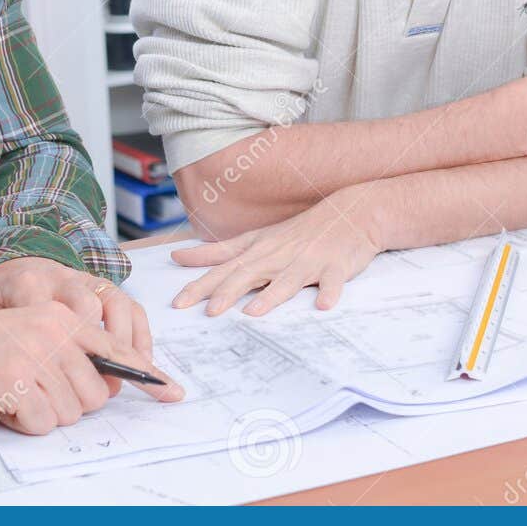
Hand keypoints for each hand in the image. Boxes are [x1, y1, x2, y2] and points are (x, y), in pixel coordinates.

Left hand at [0, 256, 154, 362]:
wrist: (15, 264)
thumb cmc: (1, 297)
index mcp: (27, 283)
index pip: (45, 309)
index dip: (56, 345)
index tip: (59, 377)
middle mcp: (62, 277)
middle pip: (86, 304)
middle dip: (95, 346)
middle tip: (100, 384)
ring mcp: (87, 281)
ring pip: (115, 302)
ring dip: (126, 340)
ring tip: (135, 374)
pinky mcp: (104, 288)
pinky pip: (131, 305)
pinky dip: (140, 334)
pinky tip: (143, 361)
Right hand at [0, 302, 182, 435]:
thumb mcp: (33, 334)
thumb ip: (72, 350)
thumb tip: (111, 384)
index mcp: (62, 315)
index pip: (115, 348)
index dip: (145, 375)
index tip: (171, 391)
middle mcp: (52, 331)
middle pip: (95, 393)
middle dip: (71, 404)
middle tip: (36, 393)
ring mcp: (33, 355)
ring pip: (70, 412)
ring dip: (43, 415)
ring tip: (15, 393)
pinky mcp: (13, 381)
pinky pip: (42, 424)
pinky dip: (24, 424)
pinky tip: (3, 404)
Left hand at [170, 192, 381, 316]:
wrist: (349, 213)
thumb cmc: (297, 232)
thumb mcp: (254, 238)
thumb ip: (217, 251)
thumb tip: (178, 257)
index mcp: (257, 249)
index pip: (223, 268)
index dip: (200, 284)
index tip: (177, 303)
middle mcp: (278, 255)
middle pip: (249, 274)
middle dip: (228, 292)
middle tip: (209, 312)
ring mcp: (307, 261)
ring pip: (287, 280)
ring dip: (271, 295)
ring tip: (253, 312)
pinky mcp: (335, 267)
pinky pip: (332, 282)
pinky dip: (329, 292)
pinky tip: (323, 305)